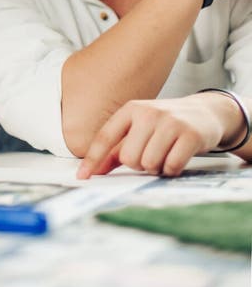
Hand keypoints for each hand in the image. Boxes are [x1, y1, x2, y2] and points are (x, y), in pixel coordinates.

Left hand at [76, 94, 232, 178]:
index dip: (93, 159)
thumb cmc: (165, 124)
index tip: (82, 177)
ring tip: (164, 154)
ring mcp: (170, 123)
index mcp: (131, 109)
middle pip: (129, 158)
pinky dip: (171, 170)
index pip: (106, 136)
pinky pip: (171, 166)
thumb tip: (94, 169)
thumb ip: (117, 149)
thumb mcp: (139, 128)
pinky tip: (176, 157)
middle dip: (138, 164)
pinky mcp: (189, 135)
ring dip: (156, 168)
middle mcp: (148, 113)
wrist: (204, 112)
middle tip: (150, 154)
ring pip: (149, 164)